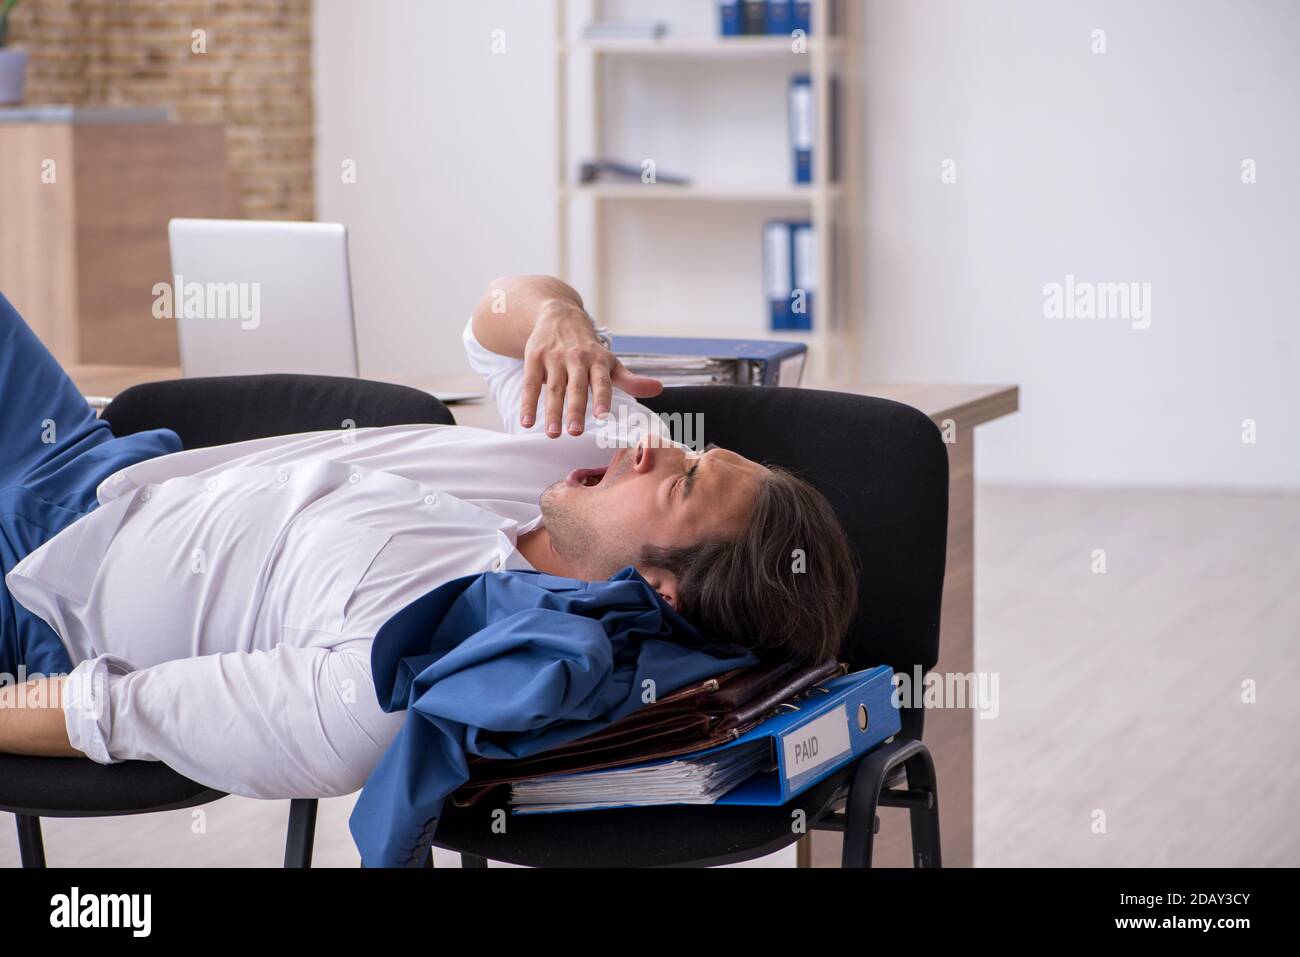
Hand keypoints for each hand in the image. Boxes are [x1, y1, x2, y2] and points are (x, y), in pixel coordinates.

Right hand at [520, 300, 662, 436]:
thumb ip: (630, 380)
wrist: (559, 314)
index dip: (601, 398)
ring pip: (554, 388)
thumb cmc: (588, 347)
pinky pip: (530, 384)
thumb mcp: (610, 361)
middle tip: (575, 432)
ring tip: (553, 433)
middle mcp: (577, 358)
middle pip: (576, 387)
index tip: (602, 417)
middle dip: (575, 409)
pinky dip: (528, 404)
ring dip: (552, 411)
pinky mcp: (534, 358)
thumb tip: (658, 389)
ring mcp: (554, 358)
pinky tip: (526, 422)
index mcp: (598, 361)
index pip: (601, 381)